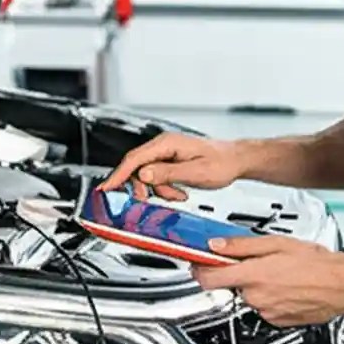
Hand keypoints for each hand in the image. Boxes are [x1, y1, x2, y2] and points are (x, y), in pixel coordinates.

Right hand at [98, 132, 246, 200]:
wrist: (236, 160)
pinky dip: (164, 189)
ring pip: (147, 176)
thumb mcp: (195, 171)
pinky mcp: (169, 162)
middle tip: (148, 200)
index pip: (134, 159)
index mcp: (167, 143)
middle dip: (142, 187)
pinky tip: (179, 192)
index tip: (107, 188)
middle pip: (136, 168)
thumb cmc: (221, 163)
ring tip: (177, 194)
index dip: (118, 175)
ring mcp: (166, 154)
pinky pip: (156, 178)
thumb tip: (143, 175)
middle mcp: (163, 146)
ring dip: (158, 190)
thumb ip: (167, 173)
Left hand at [192, 236, 343, 326]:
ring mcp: (267, 312)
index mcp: (253, 275)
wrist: (343, 285)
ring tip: (279, 272)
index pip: (208, 278)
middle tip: (256, 259)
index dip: (199, 269)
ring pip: (249, 295)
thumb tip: (216, 244)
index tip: (197, 261)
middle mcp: (256, 297)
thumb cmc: (317, 263)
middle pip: (231, 284)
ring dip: (256, 284)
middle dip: (238, 272)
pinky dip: (270, 296)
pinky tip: (286, 285)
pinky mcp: (277, 321)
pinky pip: (264, 306)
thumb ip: (241, 244)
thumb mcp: (276, 243)